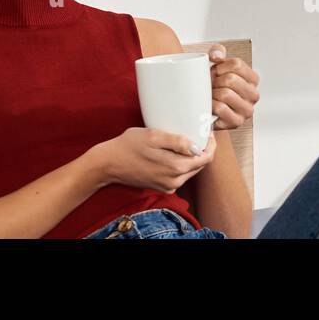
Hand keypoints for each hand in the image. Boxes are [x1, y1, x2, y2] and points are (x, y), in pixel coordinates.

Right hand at [90, 127, 216, 192]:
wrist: (108, 164)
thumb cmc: (128, 146)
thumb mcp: (153, 136)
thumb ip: (177, 141)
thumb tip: (196, 145)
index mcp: (176, 168)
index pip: (206, 159)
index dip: (210, 145)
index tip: (207, 132)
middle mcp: (175, 181)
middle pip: (200, 165)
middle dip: (202, 150)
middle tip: (197, 133)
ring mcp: (168, 186)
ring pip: (190, 170)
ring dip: (191, 157)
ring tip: (184, 141)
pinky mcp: (162, 187)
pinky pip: (179, 175)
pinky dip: (181, 164)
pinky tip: (172, 152)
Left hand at [207, 43, 259, 130]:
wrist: (206, 108)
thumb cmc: (213, 85)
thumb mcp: (216, 64)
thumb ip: (217, 51)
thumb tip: (217, 56)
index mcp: (253, 79)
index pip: (236, 64)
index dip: (219, 66)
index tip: (214, 72)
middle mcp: (254, 95)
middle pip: (230, 79)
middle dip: (215, 81)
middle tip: (211, 86)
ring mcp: (247, 110)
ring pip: (225, 94)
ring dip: (212, 94)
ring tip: (211, 95)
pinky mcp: (237, 122)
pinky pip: (221, 108)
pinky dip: (211, 105)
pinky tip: (210, 105)